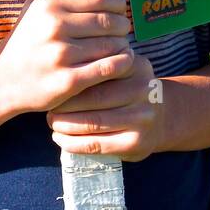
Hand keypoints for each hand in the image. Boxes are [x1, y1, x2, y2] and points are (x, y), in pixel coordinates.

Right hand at [0, 0, 134, 120]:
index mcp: (49, 5)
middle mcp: (54, 27)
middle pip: (109, 22)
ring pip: (112, 45)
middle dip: (122, 26)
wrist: (1, 81)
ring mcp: (61, 55)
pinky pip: (109, 67)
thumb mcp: (35, 13)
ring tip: (120, 47)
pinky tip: (123, 61)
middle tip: (122, 31)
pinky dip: (123, 62)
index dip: (118, 3)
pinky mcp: (68, 81)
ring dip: (122, 45)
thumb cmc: (27, 44)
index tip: (120, 10)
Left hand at [48, 52, 164, 161]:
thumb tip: (56, 69)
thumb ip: (97, 65)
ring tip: (52, 122)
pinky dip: (73, 143)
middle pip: (94, 97)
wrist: (161, 117)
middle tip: (48, 107)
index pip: (96, 71)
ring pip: (93, 123)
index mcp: (135, 65)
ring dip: (65, 125)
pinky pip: (97, 144)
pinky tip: (60, 139)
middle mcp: (143, 90)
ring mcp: (143, 117)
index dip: (71, 80)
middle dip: (65, 104)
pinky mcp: (137, 142)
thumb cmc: (127, 90)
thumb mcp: (121, 70)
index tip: (53, 84)